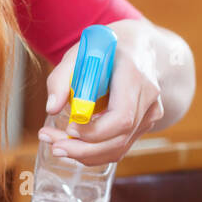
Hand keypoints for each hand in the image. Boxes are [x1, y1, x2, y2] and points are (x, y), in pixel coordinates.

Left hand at [37, 22, 164, 166]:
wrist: (138, 47)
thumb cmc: (106, 49)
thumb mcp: (79, 53)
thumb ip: (61, 78)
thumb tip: (51, 108)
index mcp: (134, 75)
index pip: (121, 116)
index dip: (95, 131)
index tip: (69, 128)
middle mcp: (148, 97)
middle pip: (120, 137)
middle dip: (83, 149)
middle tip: (54, 147)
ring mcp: (150, 113)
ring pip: (119, 147)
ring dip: (86, 154)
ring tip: (56, 145)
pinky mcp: (145, 123)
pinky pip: (120, 146)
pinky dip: (96, 152)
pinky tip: (74, 145)